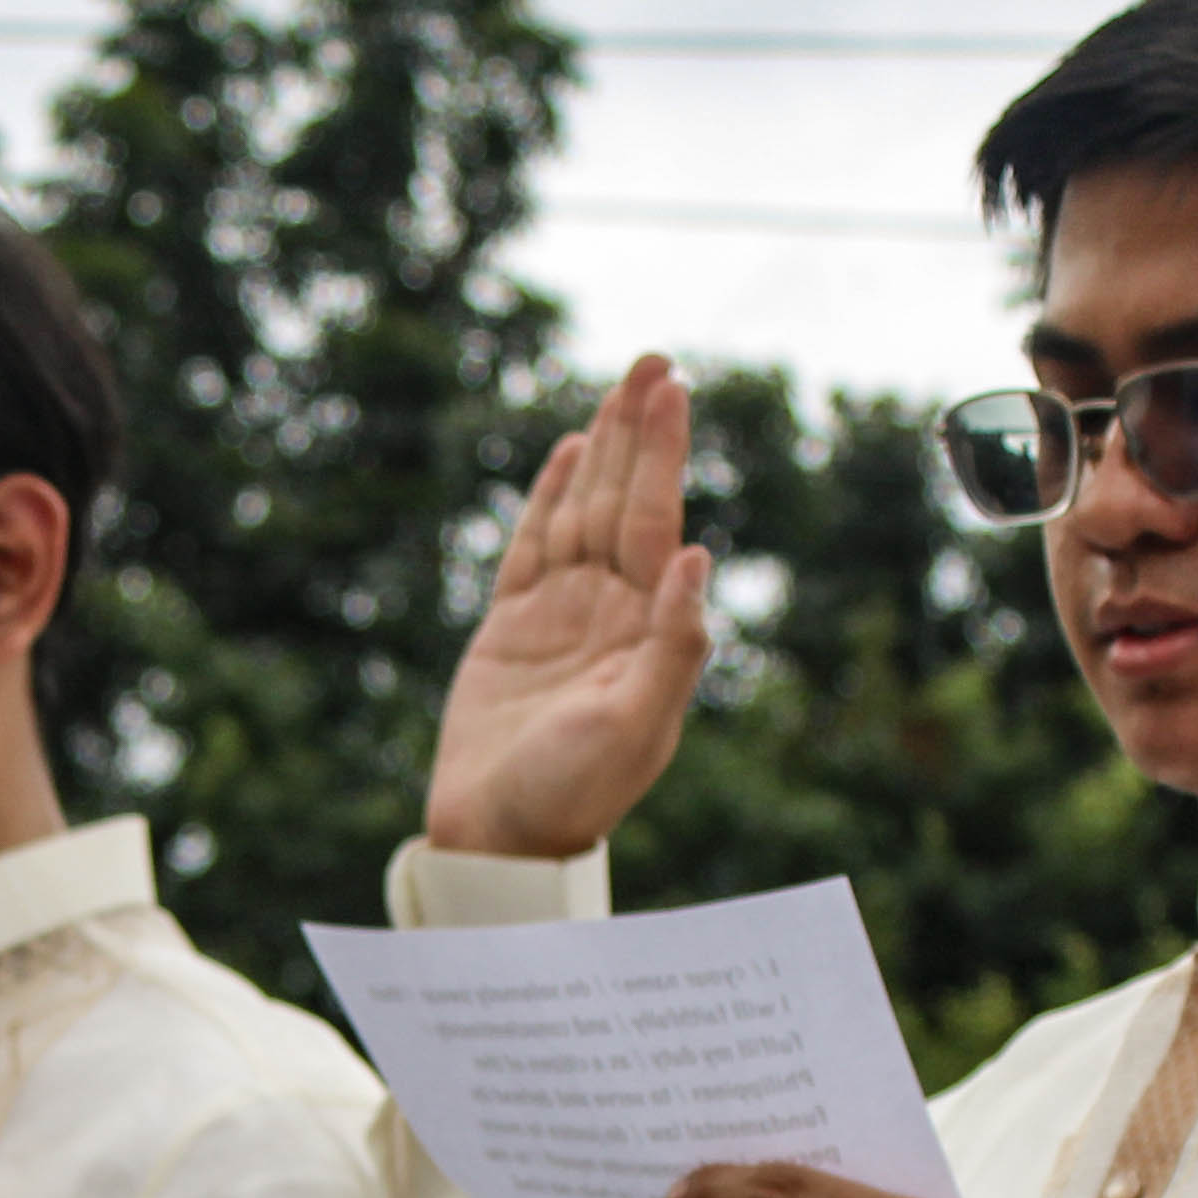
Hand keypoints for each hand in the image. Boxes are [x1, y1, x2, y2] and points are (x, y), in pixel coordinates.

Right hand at [422, 354, 715, 862]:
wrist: (500, 839)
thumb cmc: (573, 793)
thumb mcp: (635, 724)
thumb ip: (674, 644)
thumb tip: (697, 556)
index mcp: (646, 629)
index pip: (656, 522)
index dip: (663, 454)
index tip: (672, 389)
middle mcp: (611, 612)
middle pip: (625, 501)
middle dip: (641, 431)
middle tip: (654, 359)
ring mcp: (562, 614)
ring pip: (584, 511)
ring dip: (605, 449)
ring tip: (624, 386)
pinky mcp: (513, 626)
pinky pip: (534, 544)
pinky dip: (551, 495)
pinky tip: (572, 450)